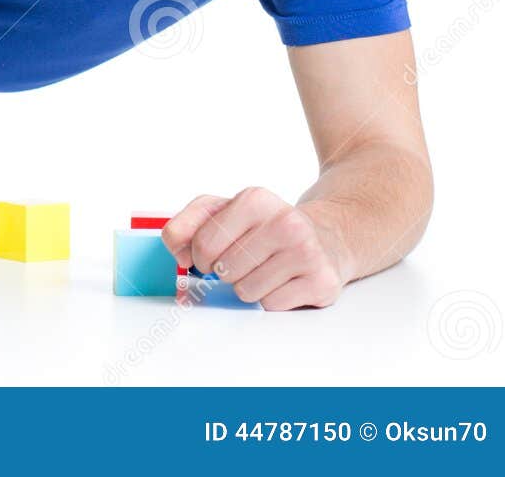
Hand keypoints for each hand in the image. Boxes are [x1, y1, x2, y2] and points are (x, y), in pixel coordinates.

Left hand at [163, 187, 348, 310]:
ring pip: (246, 291)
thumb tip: (180, 254)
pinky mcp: (321, 282)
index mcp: (255, 199)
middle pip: (224, 270)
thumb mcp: (221, 212)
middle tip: (244, 260)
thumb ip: (186, 226)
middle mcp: (285, 222)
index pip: (203, 244)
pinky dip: (270, 298)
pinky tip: (284, 280)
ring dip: (247, 287)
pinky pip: (270, 305)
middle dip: (225, 272)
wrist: (324, 237)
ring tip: (265, 268)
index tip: (212, 253)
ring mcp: (307, 252)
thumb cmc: (263, 227)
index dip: (200, 256)